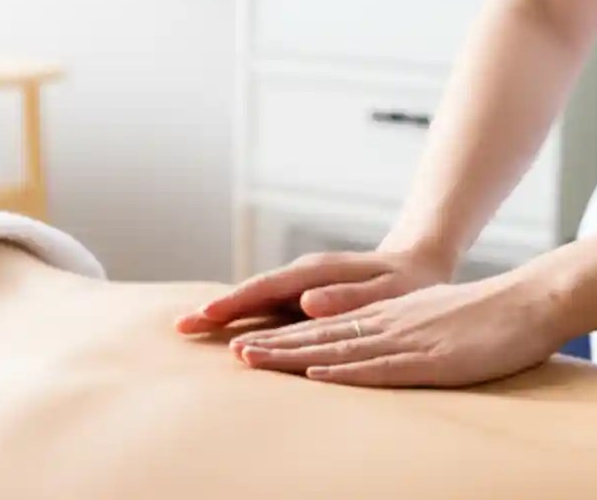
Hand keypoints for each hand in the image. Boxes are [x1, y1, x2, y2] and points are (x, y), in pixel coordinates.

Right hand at [174, 248, 449, 334]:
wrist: (416, 261)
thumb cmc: (407, 281)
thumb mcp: (388, 290)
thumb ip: (348, 296)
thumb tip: (307, 303)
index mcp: (318, 273)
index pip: (268, 288)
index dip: (237, 302)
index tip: (208, 315)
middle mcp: (303, 277)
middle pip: (252, 292)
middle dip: (217, 309)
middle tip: (181, 327)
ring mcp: (300, 286)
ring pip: (256, 300)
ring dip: (225, 315)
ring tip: (190, 330)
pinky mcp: (303, 298)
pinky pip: (268, 309)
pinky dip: (244, 319)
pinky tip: (227, 334)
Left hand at [230, 272, 566, 387]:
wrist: (528, 302)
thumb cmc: (483, 318)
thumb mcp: (431, 322)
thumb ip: (399, 334)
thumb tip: (372, 352)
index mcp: (386, 317)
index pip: (324, 328)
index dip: (284, 337)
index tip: (247, 343)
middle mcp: (387, 324)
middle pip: (319, 336)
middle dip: (274, 345)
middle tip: (232, 351)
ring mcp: (406, 340)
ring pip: (338, 349)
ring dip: (292, 355)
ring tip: (253, 358)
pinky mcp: (430, 359)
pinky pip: (380, 367)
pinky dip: (345, 372)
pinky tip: (315, 376)